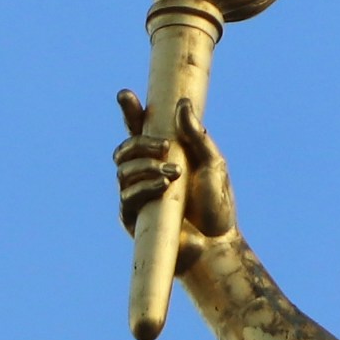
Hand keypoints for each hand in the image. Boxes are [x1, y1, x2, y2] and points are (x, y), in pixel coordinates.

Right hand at [113, 91, 235, 250]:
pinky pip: (128, 196)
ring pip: (123, 170)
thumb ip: (196, 135)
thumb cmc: (216, 205)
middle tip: (164, 146)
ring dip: (147, 166)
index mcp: (162, 156)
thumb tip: (182, 104)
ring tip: (174, 174)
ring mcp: (136, 195)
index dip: (130, 111)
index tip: (126, 95)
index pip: (139, 129)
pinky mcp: (133, 218)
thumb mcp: (212, 164)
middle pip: (124, 149)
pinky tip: (164, 186)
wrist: (216, 244)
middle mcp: (144, 174)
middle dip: (139, 143)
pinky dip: (145, 186)